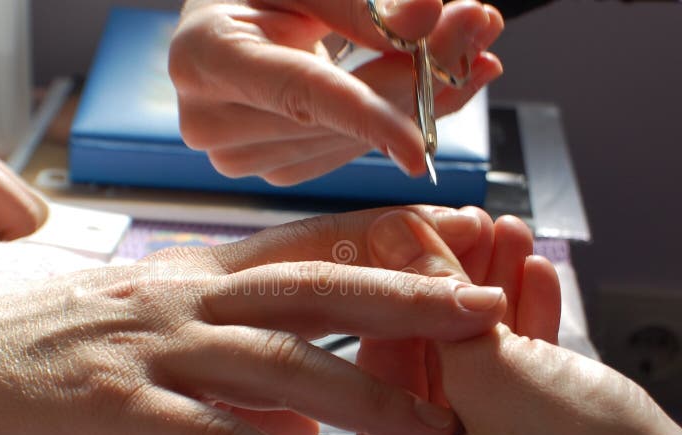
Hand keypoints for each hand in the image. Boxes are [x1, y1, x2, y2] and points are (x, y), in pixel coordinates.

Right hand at [0, 206, 506, 434]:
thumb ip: (241, 377)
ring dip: (360, 395)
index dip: (384, 244)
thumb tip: (311, 427)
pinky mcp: (114, 404)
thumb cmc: (60, 350)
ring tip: (429, 427)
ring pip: (275, 361)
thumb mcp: (161, 344)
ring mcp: (152, 347)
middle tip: (483, 315)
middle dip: (403, 300)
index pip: (307, 247)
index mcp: (199, 276)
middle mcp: (186, 298)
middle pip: (313, 290)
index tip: (455, 246)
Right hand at [170, 0, 502, 183]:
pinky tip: (427, 88)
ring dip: (418, 101)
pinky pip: (345, 152)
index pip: (299, 94)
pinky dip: (392, 122)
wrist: (222, 18)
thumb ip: (361, 3)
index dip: (366, 118)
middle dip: (419, 80)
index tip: (420, 150)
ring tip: (465, 49)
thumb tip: (428, 17)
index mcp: (206, 56)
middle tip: (480, 30)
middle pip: (338, 121)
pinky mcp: (270, 166)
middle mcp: (212, 119)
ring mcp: (240, 154)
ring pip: (350, 143)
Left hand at [353, 210, 681, 434]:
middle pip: (430, 360)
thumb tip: (396, 240)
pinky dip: (524, 338)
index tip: (418, 235)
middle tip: (469, 229)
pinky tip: (533, 280)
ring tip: (508, 238)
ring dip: (496, 300)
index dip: (403, 286)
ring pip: (475, 369)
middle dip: (459, 286)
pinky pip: (509, 391)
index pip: (380, 362)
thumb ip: (435, 303)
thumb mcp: (499, 380)